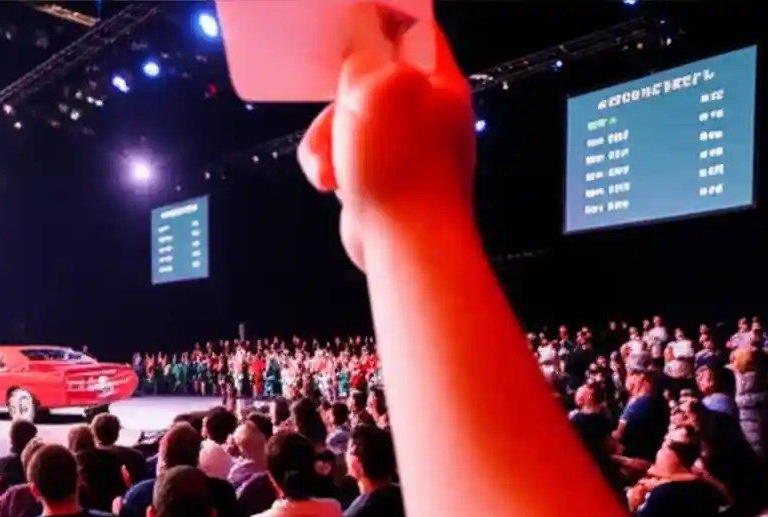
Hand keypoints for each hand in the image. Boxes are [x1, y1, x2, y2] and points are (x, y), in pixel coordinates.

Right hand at [298, 8, 472, 270]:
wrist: (408, 244)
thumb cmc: (401, 163)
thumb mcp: (378, 88)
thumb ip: (366, 59)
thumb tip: (361, 52)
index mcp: (440, 83)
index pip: (417, 32)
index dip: (383, 20)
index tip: (349, 19)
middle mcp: (428, 114)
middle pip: (372, 79)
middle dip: (341, 96)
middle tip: (337, 108)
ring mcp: (406, 150)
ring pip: (350, 121)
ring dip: (328, 138)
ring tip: (330, 166)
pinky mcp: (384, 180)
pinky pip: (347, 156)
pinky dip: (332, 167)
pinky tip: (331, 183)